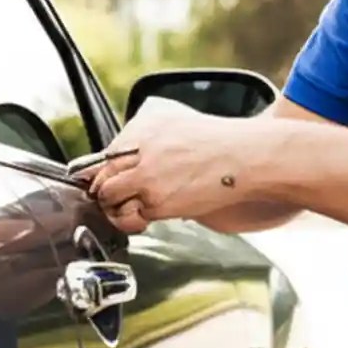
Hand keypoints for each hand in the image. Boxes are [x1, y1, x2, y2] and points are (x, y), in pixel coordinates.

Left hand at [82, 98, 266, 232]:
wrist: (244, 157)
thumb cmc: (220, 143)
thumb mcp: (177, 126)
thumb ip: (149, 140)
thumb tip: (126, 160)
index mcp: (145, 128)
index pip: (106, 154)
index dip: (103, 173)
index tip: (105, 181)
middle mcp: (140, 149)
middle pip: (102, 176)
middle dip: (104, 191)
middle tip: (113, 199)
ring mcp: (147, 175)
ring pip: (109, 197)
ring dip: (115, 208)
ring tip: (127, 210)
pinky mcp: (157, 201)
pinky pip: (131, 216)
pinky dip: (132, 221)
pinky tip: (143, 218)